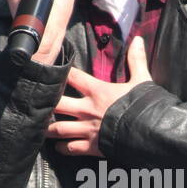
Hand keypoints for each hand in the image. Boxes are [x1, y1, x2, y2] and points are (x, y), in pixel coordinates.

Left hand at [46, 36, 151, 156]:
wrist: (148, 132)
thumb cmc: (144, 105)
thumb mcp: (142, 80)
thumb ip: (136, 60)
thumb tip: (139, 39)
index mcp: (97, 91)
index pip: (73, 77)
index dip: (61, 71)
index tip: (51, 69)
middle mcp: (87, 109)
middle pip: (57, 104)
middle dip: (46, 103)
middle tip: (38, 102)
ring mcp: (87, 129)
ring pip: (59, 129)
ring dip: (48, 129)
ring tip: (40, 127)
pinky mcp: (91, 146)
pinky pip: (71, 148)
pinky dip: (62, 148)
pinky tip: (58, 146)